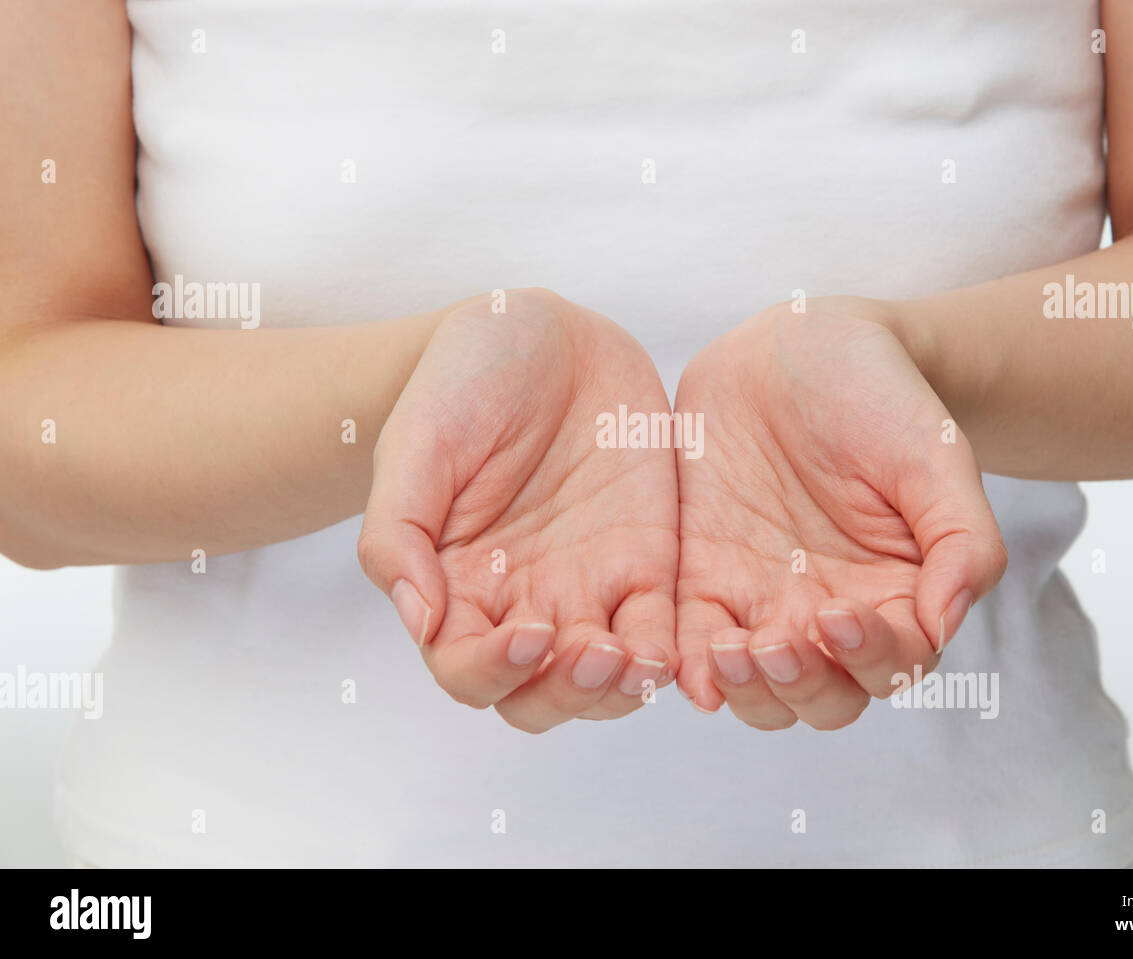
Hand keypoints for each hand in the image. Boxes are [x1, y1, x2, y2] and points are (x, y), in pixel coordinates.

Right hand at [358, 289, 678, 732]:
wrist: (537, 333)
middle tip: (598, 655)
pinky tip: (688, 646)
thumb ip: (398, 534)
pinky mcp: (647, 560)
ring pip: (606, 679)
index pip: (468, 669)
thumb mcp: (416, 446)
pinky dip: (673, 651)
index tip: (528, 632)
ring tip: (642, 662)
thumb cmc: (459, 383)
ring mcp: (588, 585)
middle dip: (568, 694)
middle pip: (542, 695)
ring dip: (622, 687)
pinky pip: (662, 627)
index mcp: (458, 586)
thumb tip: (420, 621)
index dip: (494, 670)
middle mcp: (522, 601)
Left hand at [674, 297, 1006, 729]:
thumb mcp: (937, 454)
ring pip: (755, 687)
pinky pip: (689, 640)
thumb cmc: (883, 399)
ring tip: (727, 652)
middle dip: (800, 688)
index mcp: (894, 595)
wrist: (802, 345)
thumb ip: (963, 541)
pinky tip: (677, 663)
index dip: (868, 658)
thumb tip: (946, 625)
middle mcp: (827, 613)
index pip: (891, 664)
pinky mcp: (700, 577)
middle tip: (774, 646)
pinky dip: (686, 666)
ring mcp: (761, 599)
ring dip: (744, 690)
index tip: (836, 613)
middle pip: (821, 697)